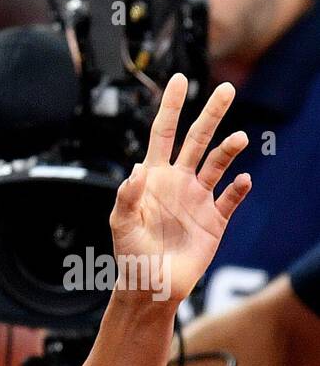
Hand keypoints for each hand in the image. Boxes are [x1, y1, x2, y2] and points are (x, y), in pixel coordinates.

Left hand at [109, 74, 251, 307]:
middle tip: (227, 90)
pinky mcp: (216, 219)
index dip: (170, 108)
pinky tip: (243, 181)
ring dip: (229, 150)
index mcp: (153, 178)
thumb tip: (138, 168)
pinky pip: (232, 197)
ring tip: (238, 139)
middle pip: (197, 139)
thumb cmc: (130, 255)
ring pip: (219, 163)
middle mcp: (178, 182)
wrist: (150, 286)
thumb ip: (127, 196)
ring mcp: (198, 198)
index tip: (179, 80)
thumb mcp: (121, 225)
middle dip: (211, 115)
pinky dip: (239, 188)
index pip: (162, 135)